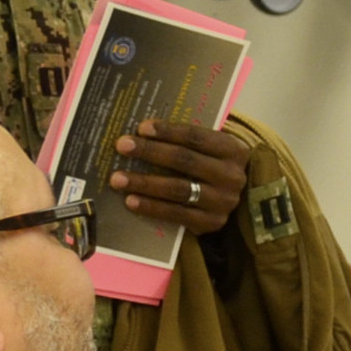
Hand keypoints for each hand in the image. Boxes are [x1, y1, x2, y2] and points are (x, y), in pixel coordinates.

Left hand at [110, 119, 248, 235]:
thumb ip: (184, 141)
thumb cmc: (209, 164)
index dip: (168, 132)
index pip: (197, 137)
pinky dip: (151, 207)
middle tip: (121, 146)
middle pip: (185, 161)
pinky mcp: (211, 223)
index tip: (141, 128)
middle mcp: (232, 176)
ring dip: (144, 183)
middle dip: (150, 152)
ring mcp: (223, 202)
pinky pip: (177, 214)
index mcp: (233, 150)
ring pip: (178, 189)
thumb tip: (140, 133)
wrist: (228, 197)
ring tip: (117, 179)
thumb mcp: (208, 149)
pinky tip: (130, 201)